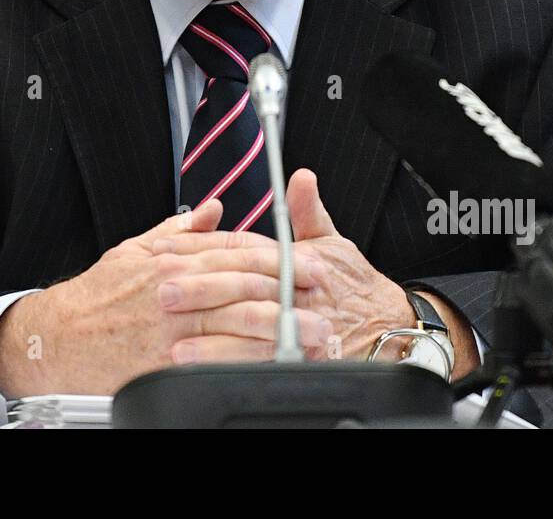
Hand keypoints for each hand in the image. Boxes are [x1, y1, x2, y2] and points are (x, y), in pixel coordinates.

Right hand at [0, 199, 329, 396]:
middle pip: (246, 281)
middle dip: (290, 286)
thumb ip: (179, 228)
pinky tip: (275, 360)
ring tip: (314, 330)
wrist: (57, 339)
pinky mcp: (168, 358)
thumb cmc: (96, 296)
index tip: (304, 259)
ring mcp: (173, 323)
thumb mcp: (134, 248)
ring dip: (283, 324)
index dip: (275, 253)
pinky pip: (219, 357)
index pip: (235, 247)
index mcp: (171, 255)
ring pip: (239, 319)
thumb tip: (213, 208)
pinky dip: (250, 358)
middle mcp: (175, 286)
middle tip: (323, 292)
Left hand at [152, 169, 478, 376]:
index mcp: (296, 264)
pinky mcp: (299, 360)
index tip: (168, 252)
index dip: (203, 251)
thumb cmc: (355, 287)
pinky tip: (205, 373)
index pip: (244, 253)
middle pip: (243, 292)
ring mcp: (298, 331)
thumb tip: (301, 179)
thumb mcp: (332, 243)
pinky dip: (231, 369)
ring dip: (211, 342)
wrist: (389, 330)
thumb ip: (308, 212)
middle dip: (201, 292)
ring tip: (174, 344)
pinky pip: (261, 367)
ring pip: (250, 335)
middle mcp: (296, 297)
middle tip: (163, 292)